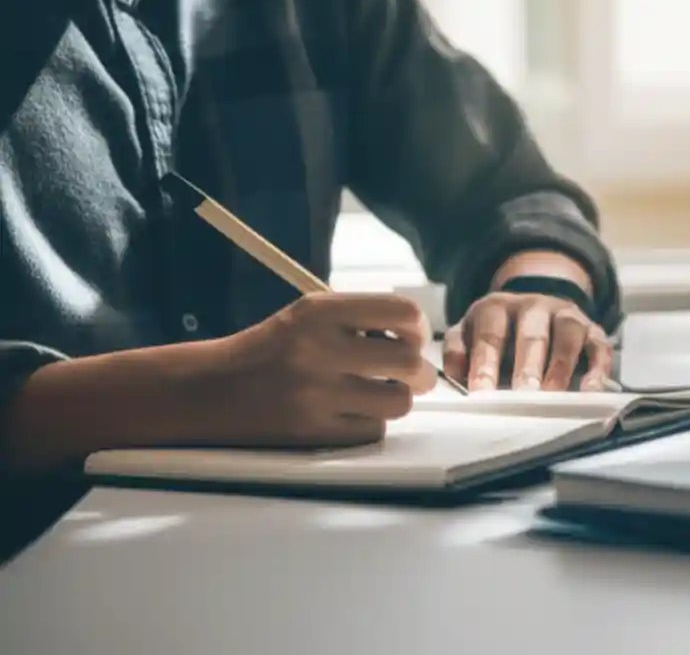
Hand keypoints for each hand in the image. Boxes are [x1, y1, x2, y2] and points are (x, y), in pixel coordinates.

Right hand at [206, 293, 435, 446]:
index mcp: (320, 312)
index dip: (418, 328)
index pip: (401, 311)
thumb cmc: (275, 350)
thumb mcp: (310, 315)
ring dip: (398, 400)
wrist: (212, 391)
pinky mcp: (314, 433)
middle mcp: (319, 349)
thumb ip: (363, 319)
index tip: (412, 338)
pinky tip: (350, 414)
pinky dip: (370, 424)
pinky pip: (373, 431)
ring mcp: (316, 394)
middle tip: (416, 376)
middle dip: (421, 372)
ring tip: (381, 395)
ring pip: (399, 402)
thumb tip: (423, 340)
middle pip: (410, 362)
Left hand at [443, 293, 612, 391]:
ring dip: (560, 366)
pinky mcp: (592, 330)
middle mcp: (533, 306)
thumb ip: (459, 355)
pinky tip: (591, 391)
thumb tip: (455, 382)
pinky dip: (597, 369)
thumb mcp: (469, 335)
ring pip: (567, 335)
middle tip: (523, 395)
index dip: (486, 365)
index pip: (490, 335)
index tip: (482, 394)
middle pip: (531, 335)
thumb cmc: (499, 334)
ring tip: (553, 396)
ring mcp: (566, 316)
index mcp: (496, 308)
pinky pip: (599, 347)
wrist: (536, 309)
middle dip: (527, 366)